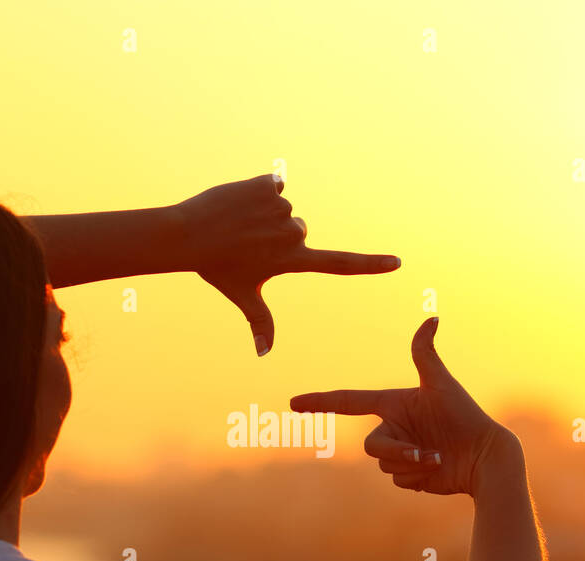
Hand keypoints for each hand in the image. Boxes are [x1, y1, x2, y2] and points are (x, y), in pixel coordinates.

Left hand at [173, 174, 399, 355]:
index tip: (396, 263)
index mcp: (291, 262)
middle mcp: (292, 235)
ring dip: (265, 212)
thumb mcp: (242, 294)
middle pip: (299, 230)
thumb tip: (264, 353)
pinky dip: (257, 190)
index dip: (370, 265)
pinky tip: (237, 202)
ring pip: (283, 208)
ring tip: (237, 223)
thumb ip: (260, 321)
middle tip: (247, 242)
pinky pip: (272, 183)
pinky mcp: (268, 185)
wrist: (187, 235)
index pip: (340, 265)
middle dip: (278, 233)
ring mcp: (280, 209)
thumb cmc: (215, 268)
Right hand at [290, 317, 522, 495]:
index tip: (293, 402)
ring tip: (438, 458)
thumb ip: (426, 354)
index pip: (348, 401)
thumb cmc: (466, 416)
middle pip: (371, 444)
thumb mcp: (442, 383)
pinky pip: (397, 479)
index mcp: (393, 403)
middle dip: (398, 450)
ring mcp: (400, 451)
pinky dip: (417, 476)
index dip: (320, 401)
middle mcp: (394, 427)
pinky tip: (438, 469)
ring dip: (411, 463)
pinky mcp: (409, 474)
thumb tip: (431, 317)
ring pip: (384, 464)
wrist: (484, 456)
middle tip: (425, 452)